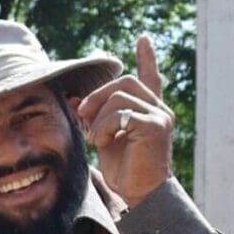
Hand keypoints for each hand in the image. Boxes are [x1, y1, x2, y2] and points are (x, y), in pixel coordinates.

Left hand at [75, 33, 175, 206]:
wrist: (140, 195)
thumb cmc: (125, 171)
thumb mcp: (104, 137)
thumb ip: (93, 117)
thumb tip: (73, 100)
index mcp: (149, 111)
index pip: (150, 78)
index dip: (147, 58)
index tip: (143, 39)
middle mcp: (159, 109)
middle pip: (123, 82)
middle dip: (97, 96)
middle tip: (81, 115)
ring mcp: (160, 116)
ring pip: (119, 96)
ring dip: (98, 116)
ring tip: (96, 138)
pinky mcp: (155, 126)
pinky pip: (121, 112)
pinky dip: (104, 126)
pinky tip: (104, 142)